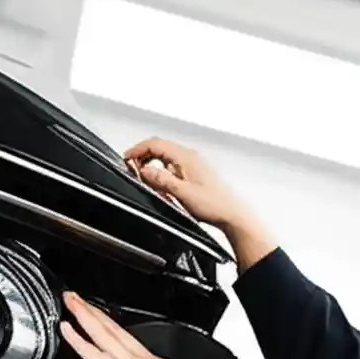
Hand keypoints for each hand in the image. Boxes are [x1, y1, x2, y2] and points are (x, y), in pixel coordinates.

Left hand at [58, 291, 227, 358]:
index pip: (123, 343)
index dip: (107, 329)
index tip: (97, 320)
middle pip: (111, 330)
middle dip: (93, 313)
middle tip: (77, 298)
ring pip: (102, 333)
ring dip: (84, 315)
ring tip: (71, 300)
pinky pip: (95, 354)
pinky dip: (78, 341)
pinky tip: (67, 330)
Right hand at [124, 137, 253, 233]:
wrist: (232, 214)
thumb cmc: (214, 204)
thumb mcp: (181, 193)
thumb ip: (160, 180)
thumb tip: (143, 171)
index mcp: (186, 157)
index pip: (155, 144)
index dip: (137, 150)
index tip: (126, 158)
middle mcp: (191, 157)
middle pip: (160, 148)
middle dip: (143, 157)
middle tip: (133, 169)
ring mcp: (195, 164)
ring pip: (166, 157)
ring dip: (153, 165)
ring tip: (147, 179)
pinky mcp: (196, 173)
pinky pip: (174, 166)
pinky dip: (163, 171)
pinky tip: (163, 186)